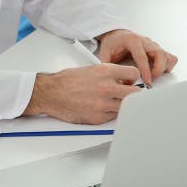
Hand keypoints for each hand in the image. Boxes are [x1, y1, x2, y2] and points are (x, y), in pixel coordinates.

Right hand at [24, 64, 141, 124]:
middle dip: (133, 92)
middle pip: (135, 92)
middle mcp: (106, 87)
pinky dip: (111, 112)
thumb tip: (121, 80)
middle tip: (126, 92)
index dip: (133, 78)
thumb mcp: (91, 69)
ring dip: (122, 103)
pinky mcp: (98, 117)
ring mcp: (103, 104)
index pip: (134, 73)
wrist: (51, 93)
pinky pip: (113, 116)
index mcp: (105, 72)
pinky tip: (102, 107)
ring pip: (126, 106)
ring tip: (112, 100)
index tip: (129, 80)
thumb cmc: (67, 80)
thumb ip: (108, 74)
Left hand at [95, 29, 176, 86]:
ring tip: (153, 77)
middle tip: (151, 80)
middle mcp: (145, 41)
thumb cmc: (112, 42)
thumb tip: (108, 77)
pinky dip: (167, 66)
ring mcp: (153, 45)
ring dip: (163, 68)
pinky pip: (169, 57)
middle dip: (158, 70)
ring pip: (166, 56)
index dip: (146, 70)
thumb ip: (105, 63)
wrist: (117, 34)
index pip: (142, 56)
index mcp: (132, 40)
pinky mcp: (157, 50)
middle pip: (160, 54)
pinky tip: (158, 72)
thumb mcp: (104, 51)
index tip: (147, 81)